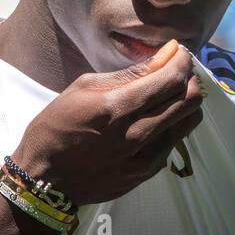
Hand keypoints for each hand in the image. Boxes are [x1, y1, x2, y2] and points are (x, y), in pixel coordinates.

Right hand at [11, 40, 203, 205]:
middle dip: (188, 78)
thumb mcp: (83, 89)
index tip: (177, 52)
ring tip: (167, 94)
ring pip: (189, 122)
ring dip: (186, 102)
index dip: (181, 61)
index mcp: (118, 108)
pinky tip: (153, 119)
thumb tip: (165, 55)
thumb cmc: (56, 128)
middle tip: (175, 70)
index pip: (171, 80)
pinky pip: (174, 141)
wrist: (44, 182)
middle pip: (190, 100)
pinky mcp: (148, 173)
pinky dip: (172, 123)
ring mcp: (147, 158)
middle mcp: (138, 134)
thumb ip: (129, 74)